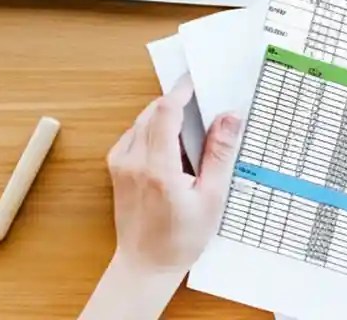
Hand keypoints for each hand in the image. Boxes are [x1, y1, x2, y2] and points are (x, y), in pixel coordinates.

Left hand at [79, 76, 242, 319]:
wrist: (145, 264)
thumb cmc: (181, 238)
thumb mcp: (211, 198)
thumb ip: (219, 154)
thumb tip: (230, 117)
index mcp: (158, 168)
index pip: (166, 112)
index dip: (182, 91)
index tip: (197, 81)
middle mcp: (134, 160)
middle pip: (153, 111)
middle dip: (177, 101)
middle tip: (201, 102)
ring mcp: (120, 163)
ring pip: (142, 121)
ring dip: (165, 116)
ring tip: (190, 127)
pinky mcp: (115, 167)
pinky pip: (134, 134)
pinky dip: (152, 130)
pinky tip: (170, 145)